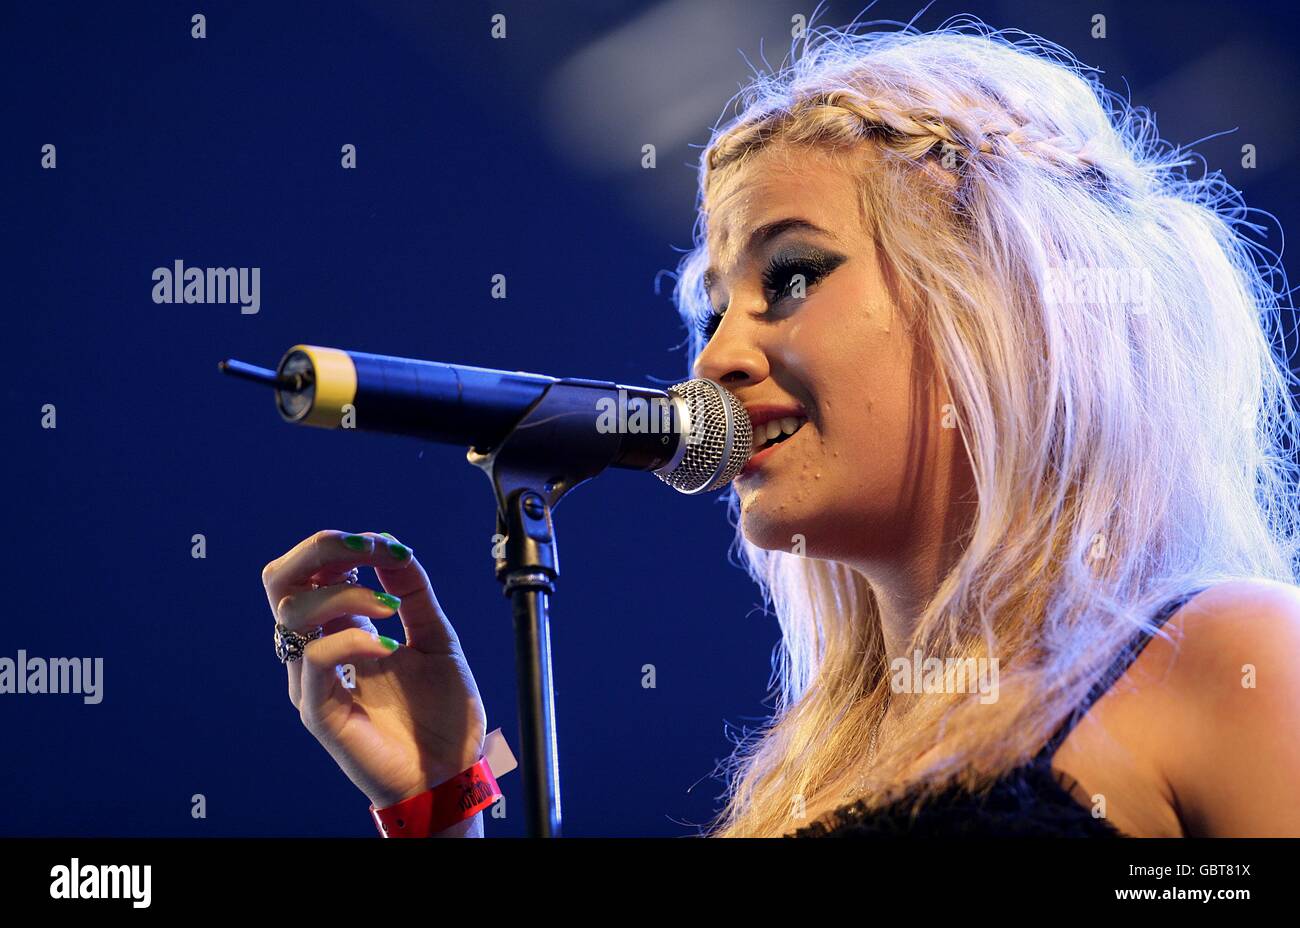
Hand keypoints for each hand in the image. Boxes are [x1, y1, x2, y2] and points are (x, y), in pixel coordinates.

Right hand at [262, 530, 487, 809]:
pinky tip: (387, 646)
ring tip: (389, 608)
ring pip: (291, 612)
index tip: (381, 545)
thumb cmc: (440, 713)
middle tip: (365, 549)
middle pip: (280, 580)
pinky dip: (351, 638)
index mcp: (339, 630)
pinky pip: (314, 659)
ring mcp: (312, 681)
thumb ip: (413, 591)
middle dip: (321, 550)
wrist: (451, 773)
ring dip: (346, 593)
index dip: (337, 545)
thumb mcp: (436, 636)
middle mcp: (317, 651)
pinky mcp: (318, 712)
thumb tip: (391, 545)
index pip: (308, 571)